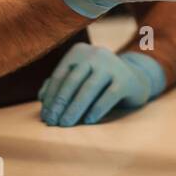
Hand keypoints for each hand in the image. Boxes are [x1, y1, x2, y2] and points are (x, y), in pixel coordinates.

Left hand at [38, 44, 166, 125]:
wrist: (134, 79)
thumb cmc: (98, 82)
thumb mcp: (78, 80)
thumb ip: (58, 85)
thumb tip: (42, 98)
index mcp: (80, 52)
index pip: (60, 75)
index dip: (51, 97)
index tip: (45, 116)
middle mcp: (95, 54)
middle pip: (73, 81)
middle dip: (60, 103)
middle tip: (52, 122)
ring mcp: (112, 65)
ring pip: (89, 88)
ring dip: (75, 108)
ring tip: (66, 124)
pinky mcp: (126, 79)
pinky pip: (109, 95)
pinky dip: (97, 109)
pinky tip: (88, 121)